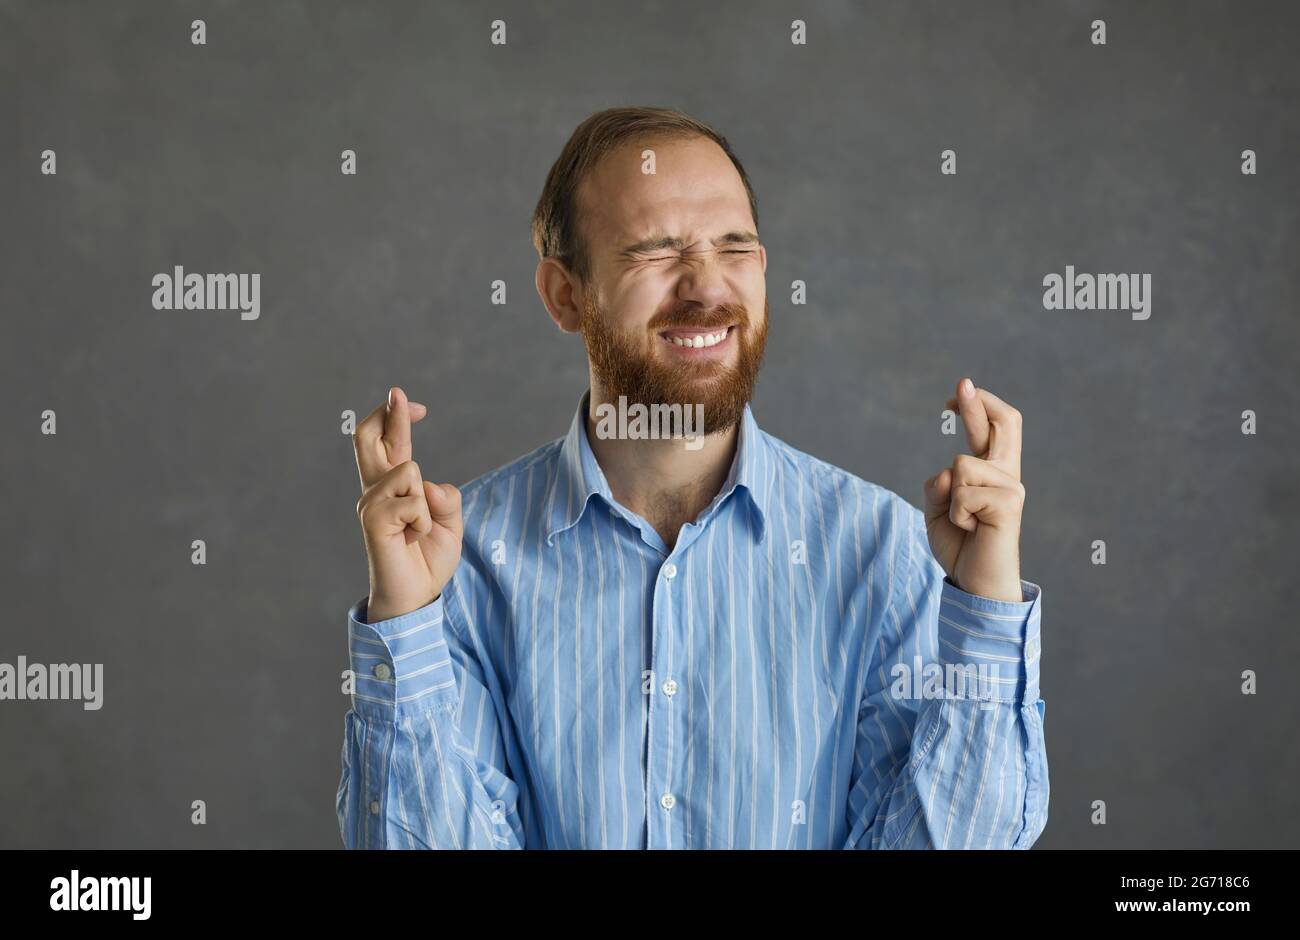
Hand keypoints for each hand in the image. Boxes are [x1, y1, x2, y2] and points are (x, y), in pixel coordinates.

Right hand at [353, 386, 463, 621]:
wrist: (415, 598)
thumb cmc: (427, 560)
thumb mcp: (449, 523)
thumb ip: (445, 498)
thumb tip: (428, 486)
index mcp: (392, 488)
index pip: (387, 443)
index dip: (396, 417)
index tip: (409, 402)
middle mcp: (374, 490)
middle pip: (367, 437)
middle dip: (389, 414)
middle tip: (400, 393)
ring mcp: (370, 503)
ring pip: (410, 469)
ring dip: (427, 501)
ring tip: (419, 529)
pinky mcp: (373, 520)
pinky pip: (414, 500)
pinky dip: (425, 520)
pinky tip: (413, 539)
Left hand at [922, 378, 1025, 601]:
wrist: (975, 585)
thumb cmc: (960, 546)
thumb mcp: (938, 509)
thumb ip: (938, 485)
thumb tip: (948, 470)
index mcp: (994, 473)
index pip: (995, 428)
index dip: (979, 406)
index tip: (959, 390)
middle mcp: (1008, 475)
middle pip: (1004, 424)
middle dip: (978, 402)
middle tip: (961, 383)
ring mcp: (1012, 488)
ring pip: (960, 465)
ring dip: (948, 498)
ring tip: (964, 523)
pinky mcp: (1008, 505)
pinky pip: (961, 492)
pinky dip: (954, 514)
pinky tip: (970, 531)